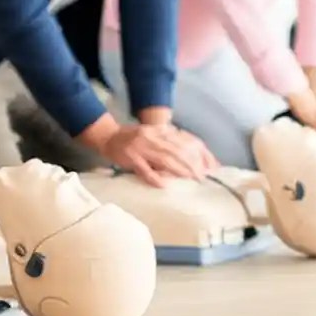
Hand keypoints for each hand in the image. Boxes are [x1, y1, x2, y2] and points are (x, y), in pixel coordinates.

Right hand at [100, 123, 215, 186]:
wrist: (107, 136)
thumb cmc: (133, 138)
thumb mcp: (153, 134)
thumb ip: (169, 141)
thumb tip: (191, 155)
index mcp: (159, 131)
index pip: (183, 141)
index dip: (197, 152)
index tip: (208, 165)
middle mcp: (152, 137)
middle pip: (176, 151)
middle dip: (191, 164)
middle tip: (201, 176)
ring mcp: (141, 147)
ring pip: (164, 159)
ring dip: (179, 170)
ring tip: (190, 179)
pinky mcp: (130, 158)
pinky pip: (144, 169)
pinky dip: (154, 177)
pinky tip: (163, 184)